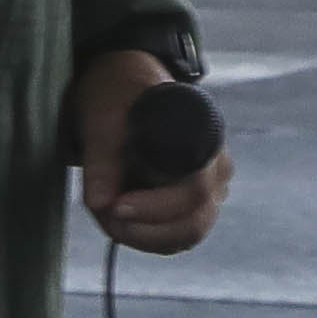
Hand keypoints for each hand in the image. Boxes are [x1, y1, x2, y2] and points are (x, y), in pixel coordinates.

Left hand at [65, 47, 225, 254]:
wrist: (127, 82)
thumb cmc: (119, 93)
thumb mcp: (101, 119)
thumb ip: (101, 160)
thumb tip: (99, 203)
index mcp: (204, 138)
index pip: (194, 192)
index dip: (155, 208)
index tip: (115, 206)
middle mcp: (217, 167)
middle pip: (194, 223)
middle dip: (144, 231)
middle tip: (104, 215)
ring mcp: (211, 187)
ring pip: (186, 235)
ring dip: (142, 235)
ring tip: (106, 211)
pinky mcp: (196, 202)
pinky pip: (177, 233)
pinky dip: (147, 233)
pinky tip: (120, 214)